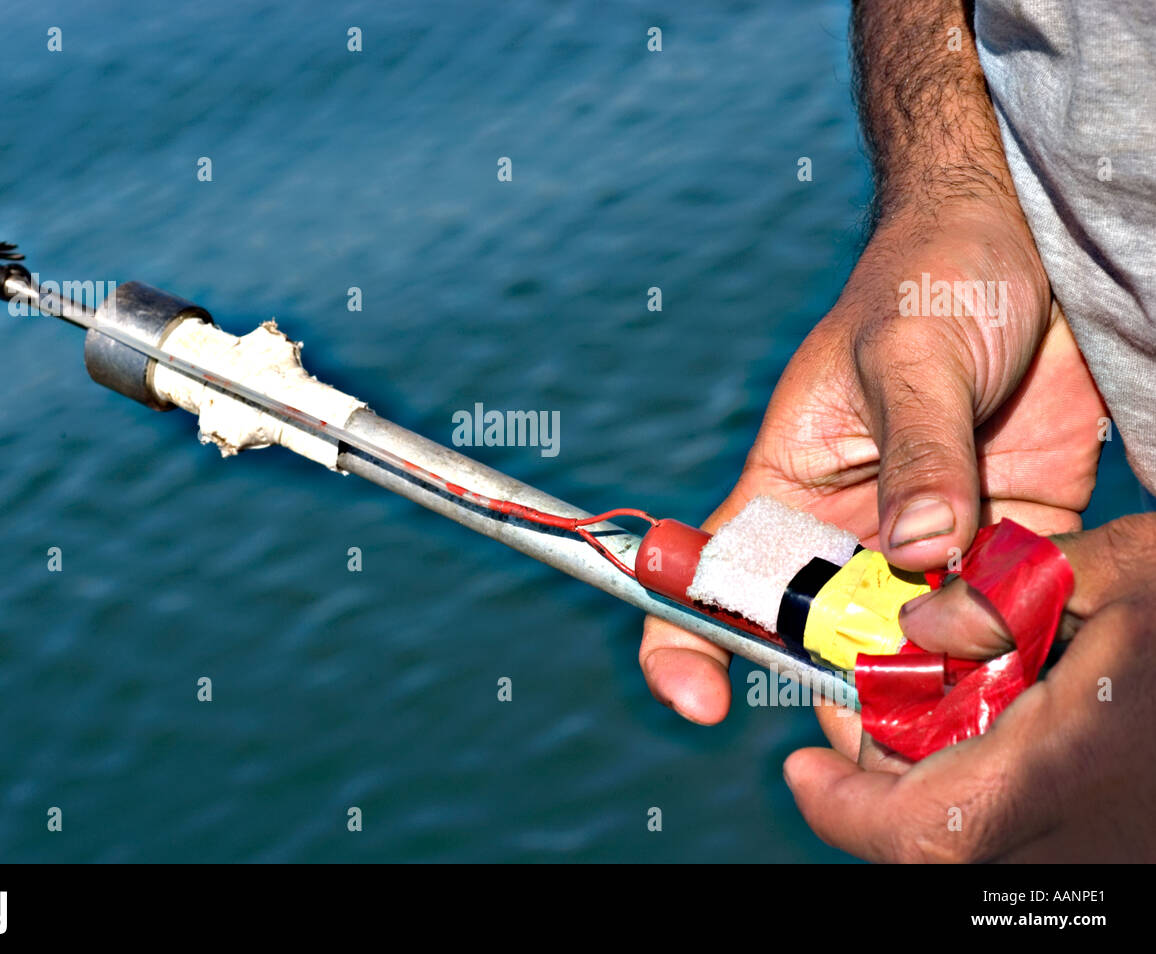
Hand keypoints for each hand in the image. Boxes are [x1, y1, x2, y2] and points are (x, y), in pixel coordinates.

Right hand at [640, 206, 1105, 746]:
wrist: (1030, 245)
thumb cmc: (932, 276)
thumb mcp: (913, 354)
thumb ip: (919, 451)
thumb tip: (919, 552)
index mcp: (789, 486)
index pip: (715, 576)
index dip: (687, 644)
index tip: (699, 702)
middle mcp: (852, 528)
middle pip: (827, 640)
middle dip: (847, 694)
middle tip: (888, 735)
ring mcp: (932, 541)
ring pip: (923, 645)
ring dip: (944, 682)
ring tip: (976, 703)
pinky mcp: (1013, 537)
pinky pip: (1015, 612)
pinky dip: (1026, 643)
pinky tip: (1040, 654)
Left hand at [783, 514, 1155, 861]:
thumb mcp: (1126, 569)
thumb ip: (1006, 594)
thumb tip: (916, 632)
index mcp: (1073, 765)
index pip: (922, 837)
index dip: (842, 811)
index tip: (801, 763)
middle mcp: (1085, 835)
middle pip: (932, 849)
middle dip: (874, 786)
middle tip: (862, 714)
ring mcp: (1109, 854)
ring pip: (971, 850)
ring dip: (923, 791)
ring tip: (921, 712)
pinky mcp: (1121, 848)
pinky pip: (1020, 840)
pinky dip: (977, 795)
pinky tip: (989, 731)